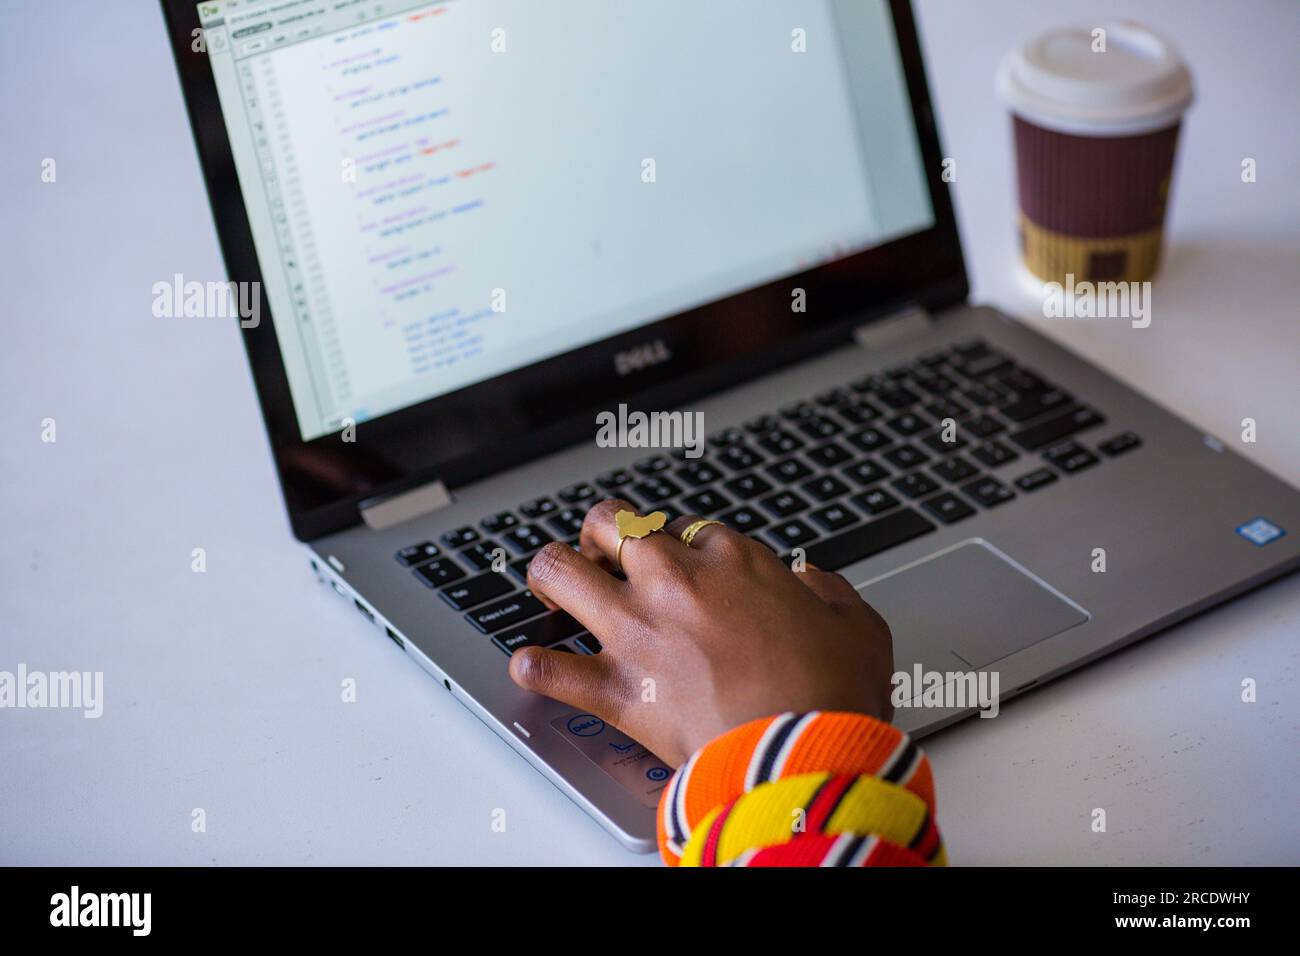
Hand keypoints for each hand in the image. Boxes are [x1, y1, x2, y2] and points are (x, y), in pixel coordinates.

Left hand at [508, 498, 894, 766]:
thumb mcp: (858, 626)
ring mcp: (636, 630)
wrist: (804, 754)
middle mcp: (673, 581)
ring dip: (549, 577)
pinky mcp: (614, 688)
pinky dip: (535, 668)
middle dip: (598, 533)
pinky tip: (533, 668)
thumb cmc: (833, 692)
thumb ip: (831, 593)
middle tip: (601, 555)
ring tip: (553, 592)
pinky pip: (547, 669)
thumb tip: (812, 580)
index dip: (676, 543)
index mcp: (731, 560)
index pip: (681, 526)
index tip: (681, 564)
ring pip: (558, 571)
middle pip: (607, 522)